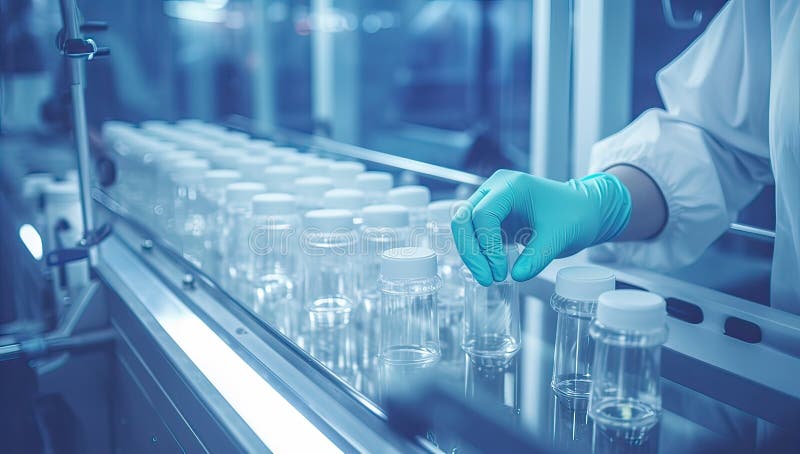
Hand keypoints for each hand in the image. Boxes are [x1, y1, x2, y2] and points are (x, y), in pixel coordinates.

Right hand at [451, 170, 630, 285]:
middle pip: (464, 218)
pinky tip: (489, 270)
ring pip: (464, 227)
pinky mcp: (493, 218)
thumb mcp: (560, 236)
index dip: (487, 244)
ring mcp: (491, 202)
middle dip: (471, 251)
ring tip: (488, 278)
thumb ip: (538, 256)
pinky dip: (478, 253)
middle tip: (486, 278)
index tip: (501, 269)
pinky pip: (474, 235)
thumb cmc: (575, 214)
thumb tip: (517, 275)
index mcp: (511, 186)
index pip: (483, 213)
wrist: (584, 212)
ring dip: (472, 254)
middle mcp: (495, 190)